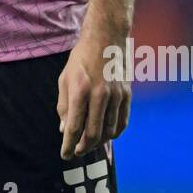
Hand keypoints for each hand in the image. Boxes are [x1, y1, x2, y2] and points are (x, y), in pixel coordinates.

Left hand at [56, 25, 131, 160]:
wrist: (106, 37)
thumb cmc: (81, 58)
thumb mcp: (65, 79)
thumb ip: (64, 106)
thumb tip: (65, 130)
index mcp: (81, 90)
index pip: (74, 127)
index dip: (69, 145)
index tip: (65, 155)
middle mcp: (100, 95)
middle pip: (93, 133)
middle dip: (83, 147)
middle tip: (77, 152)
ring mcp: (116, 95)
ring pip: (109, 131)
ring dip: (98, 142)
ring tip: (88, 145)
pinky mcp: (127, 94)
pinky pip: (122, 122)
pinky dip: (114, 133)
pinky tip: (106, 136)